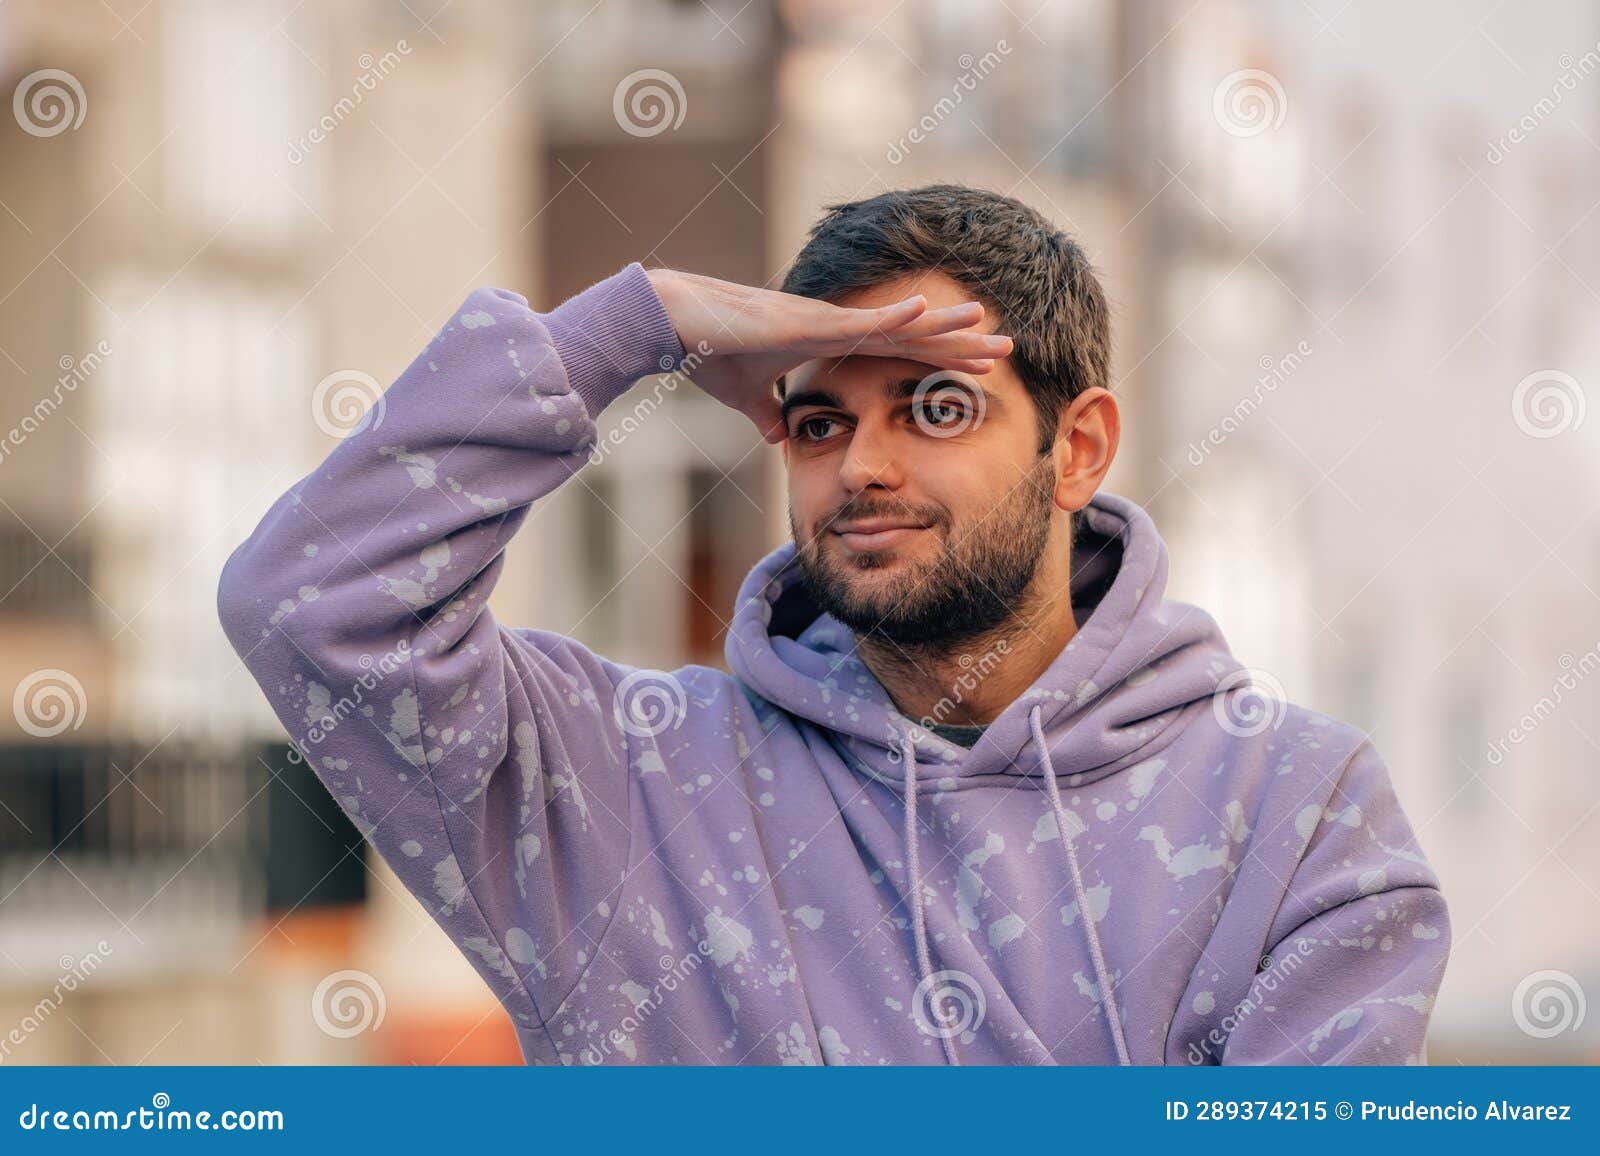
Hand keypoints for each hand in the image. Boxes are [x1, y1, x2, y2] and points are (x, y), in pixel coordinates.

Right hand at [645, 268, 1011, 442]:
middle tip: (1007, 348)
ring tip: (985, 324)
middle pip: (912, 338)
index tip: (978, 370)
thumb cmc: (706, 351)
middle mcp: (838, 326)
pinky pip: (859, 320)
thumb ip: (766, 412)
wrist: (674, 323)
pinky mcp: (807, 321)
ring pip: (898, 324)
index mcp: (830, 342)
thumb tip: (778, 435)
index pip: (899, 355)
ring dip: (941, 327)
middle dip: (959, 346)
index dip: (939, 362)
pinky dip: (893, 317)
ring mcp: (826, 320)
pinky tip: (927, 310)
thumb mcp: (745, 396)